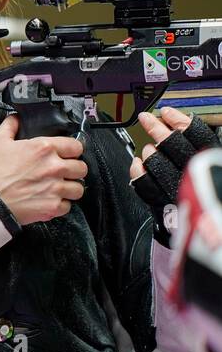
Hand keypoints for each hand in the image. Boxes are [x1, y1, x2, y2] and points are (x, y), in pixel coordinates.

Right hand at [0, 113, 87, 225]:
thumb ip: (10, 126)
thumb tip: (16, 119)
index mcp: (44, 148)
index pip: (76, 146)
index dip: (72, 149)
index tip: (67, 153)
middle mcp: (55, 167)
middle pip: (81, 168)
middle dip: (74, 169)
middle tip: (63, 171)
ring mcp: (56, 188)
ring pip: (78, 188)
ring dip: (70, 188)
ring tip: (60, 187)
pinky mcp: (54, 206)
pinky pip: (68, 206)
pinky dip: (61, 204)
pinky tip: (50, 200)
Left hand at [133, 106, 220, 242]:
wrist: (217, 239)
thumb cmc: (215, 203)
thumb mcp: (216, 170)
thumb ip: (206, 152)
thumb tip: (186, 129)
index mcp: (214, 163)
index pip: (199, 136)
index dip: (181, 122)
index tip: (168, 113)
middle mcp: (197, 176)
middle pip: (173, 145)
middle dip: (158, 129)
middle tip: (147, 119)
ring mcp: (181, 191)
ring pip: (158, 162)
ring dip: (150, 152)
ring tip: (149, 148)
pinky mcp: (166, 208)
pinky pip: (146, 186)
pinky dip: (139, 172)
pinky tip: (137, 164)